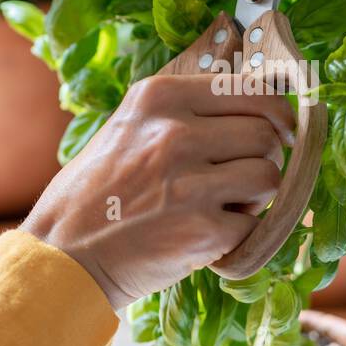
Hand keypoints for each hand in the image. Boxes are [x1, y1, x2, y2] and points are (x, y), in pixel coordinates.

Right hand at [20, 75, 295, 309]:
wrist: (64, 256)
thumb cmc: (99, 191)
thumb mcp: (131, 125)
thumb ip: (186, 107)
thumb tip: (254, 89)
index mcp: (159, 97)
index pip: (252, 90)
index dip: (276, 113)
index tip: (280, 129)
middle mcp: (174, 133)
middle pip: (266, 134)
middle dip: (263, 157)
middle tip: (239, 176)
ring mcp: (189, 183)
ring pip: (269, 176)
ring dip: (256, 196)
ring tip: (220, 205)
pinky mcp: (202, 232)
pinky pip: (254, 225)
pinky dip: (239, 236)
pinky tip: (206, 236)